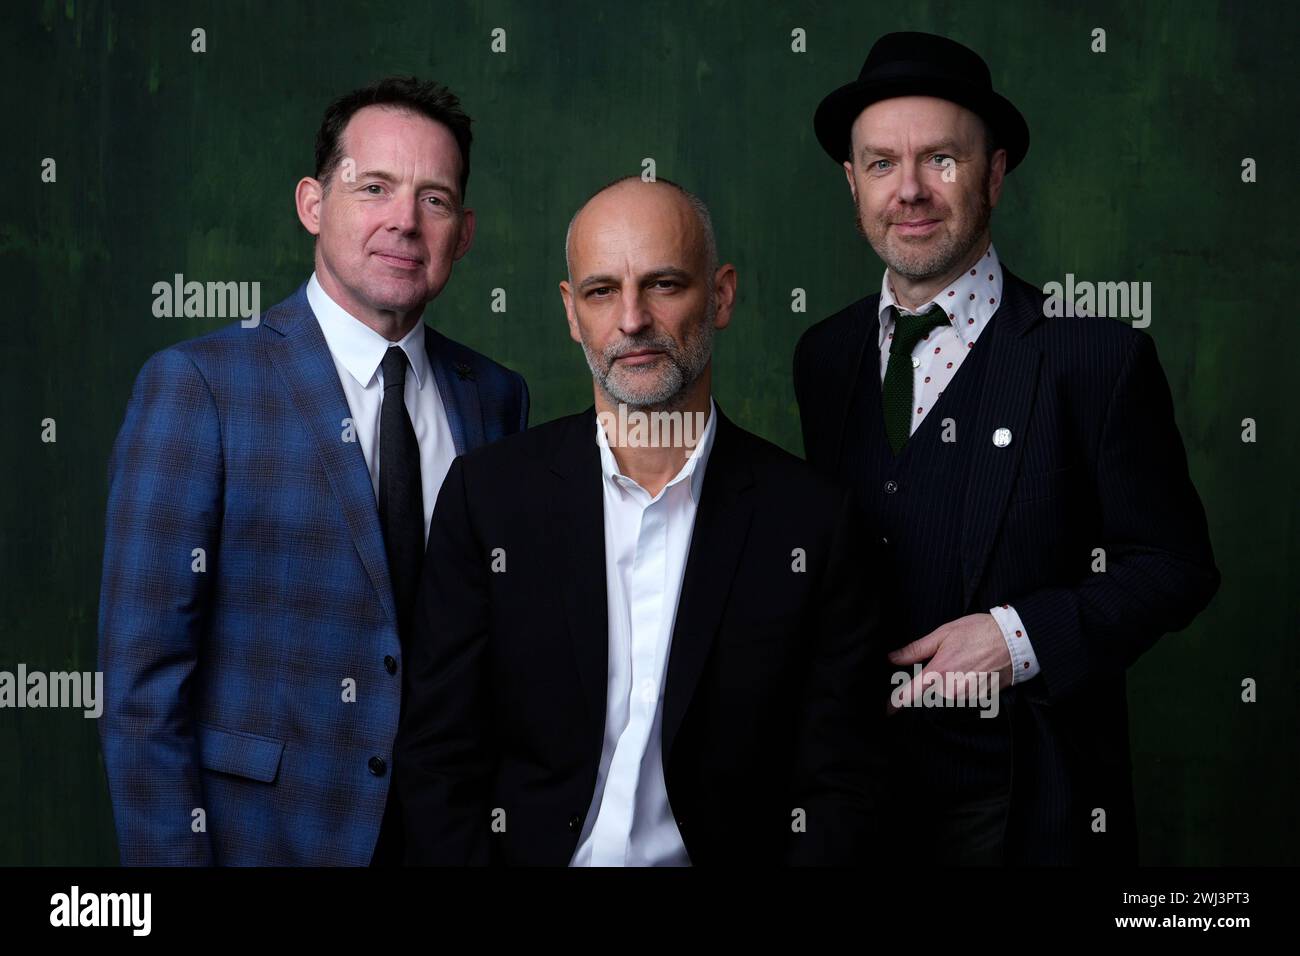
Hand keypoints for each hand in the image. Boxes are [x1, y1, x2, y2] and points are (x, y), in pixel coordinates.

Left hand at [885, 613, 1011, 714]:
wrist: (1015, 641)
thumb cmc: (978, 632)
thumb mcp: (943, 634)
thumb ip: (915, 649)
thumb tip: (892, 658)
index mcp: (938, 672)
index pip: (910, 694)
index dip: (894, 704)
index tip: (885, 711)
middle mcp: (951, 690)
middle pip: (929, 694)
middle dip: (929, 683)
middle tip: (944, 662)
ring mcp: (967, 697)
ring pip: (946, 695)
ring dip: (947, 684)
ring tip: (961, 662)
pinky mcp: (980, 699)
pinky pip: (963, 696)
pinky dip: (962, 686)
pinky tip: (971, 669)